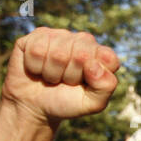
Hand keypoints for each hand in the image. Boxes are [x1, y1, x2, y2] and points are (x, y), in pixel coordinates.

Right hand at [1, 29, 119, 125]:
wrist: (32, 105)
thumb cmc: (66, 103)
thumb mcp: (92, 103)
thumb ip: (105, 86)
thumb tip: (94, 64)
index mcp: (103, 56)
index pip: (108, 57)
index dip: (95, 75)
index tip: (85, 83)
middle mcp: (84, 41)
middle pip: (81, 55)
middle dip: (71, 75)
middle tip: (65, 81)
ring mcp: (60, 36)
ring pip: (57, 53)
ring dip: (51, 72)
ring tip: (51, 76)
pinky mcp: (37, 35)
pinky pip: (36, 50)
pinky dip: (35, 66)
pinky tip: (37, 68)